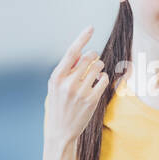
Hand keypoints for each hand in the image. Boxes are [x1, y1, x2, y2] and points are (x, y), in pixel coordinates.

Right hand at [44, 26, 110, 147]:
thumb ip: (66, 70)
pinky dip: (102, 79)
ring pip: (98, 67)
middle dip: (93, 57)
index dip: (82, 38)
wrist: (60, 132)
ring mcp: (80, 92)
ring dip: (99, 68)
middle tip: (92, 64)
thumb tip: (82, 53)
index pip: (71, 52)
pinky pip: (103, 80)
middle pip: (89, 57)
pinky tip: (97, 85)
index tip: (91, 27)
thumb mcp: (55, 87)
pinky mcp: (91, 100)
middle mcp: (68, 83)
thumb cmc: (58, 106)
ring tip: (92, 77)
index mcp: (56, 77)